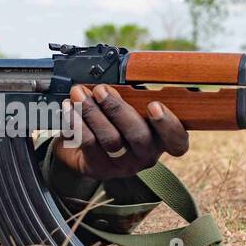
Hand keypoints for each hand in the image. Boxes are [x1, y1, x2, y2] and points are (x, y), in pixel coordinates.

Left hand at [50, 84, 189, 180]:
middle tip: (101, 90)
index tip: (154, 105)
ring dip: (93, 112)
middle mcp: (145, 155)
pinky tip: (69, 108)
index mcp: (160, 139)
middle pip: (139, 136)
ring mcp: (122, 164)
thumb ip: (131, 97)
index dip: (168, 125)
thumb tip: (118, 77)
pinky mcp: (99, 168)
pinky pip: (88, 144)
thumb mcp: (128, 107)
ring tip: (80, 94)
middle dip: (118, 109)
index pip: (177, 141)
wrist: (81, 149)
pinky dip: (77, 122)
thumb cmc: (112, 121)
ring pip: (111, 140)